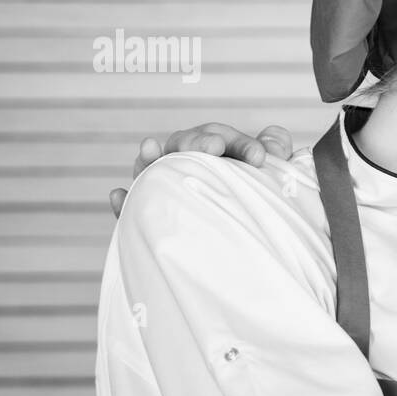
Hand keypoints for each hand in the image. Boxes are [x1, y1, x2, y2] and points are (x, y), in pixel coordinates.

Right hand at [109, 123, 293, 216]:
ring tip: (149, 147)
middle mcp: (189, 168)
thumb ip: (276, 155)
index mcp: (218, 154)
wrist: (256, 257)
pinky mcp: (155, 222)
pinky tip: (120, 195)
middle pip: (183, 146)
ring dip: (149, 159)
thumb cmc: (263, 208)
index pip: (222, 139)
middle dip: (197, 143)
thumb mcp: (276, 182)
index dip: (240, 143)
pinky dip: (124, 202)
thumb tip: (274, 138)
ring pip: (153, 172)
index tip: (260, 158)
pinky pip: (133, 211)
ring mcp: (169, 192)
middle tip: (215, 148)